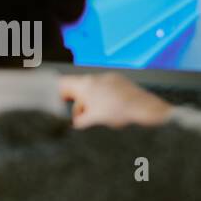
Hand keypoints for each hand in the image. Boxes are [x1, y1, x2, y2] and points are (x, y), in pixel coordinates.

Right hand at [59, 73, 174, 128]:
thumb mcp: (95, 119)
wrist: (143, 107)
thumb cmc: (117, 111)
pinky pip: (105, 87)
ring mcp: (107, 77)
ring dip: (93, 100)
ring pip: (93, 89)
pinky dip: (104, 96)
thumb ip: (81, 120)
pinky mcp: (118, 79)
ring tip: (102, 114)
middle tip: (84, 117)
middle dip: (80, 103)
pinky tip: (113, 108)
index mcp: (85, 85)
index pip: (63, 84)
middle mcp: (94, 77)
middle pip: (79, 89)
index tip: (59, 103)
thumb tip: (76, 122)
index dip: (58, 93)